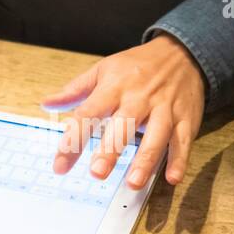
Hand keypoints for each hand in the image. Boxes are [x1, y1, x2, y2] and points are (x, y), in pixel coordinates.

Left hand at [42, 34, 205, 188]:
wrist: (181, 51)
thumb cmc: (137, 65)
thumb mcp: (103, 69)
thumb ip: (75, 90)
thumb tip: (46, 103)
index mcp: (114, 86)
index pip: (88, 114)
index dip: (73, 140)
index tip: (60, 166)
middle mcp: (139, 97)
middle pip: (124, 125)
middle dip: (111, 150)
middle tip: (97, 173)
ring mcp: (165, 108)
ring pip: (156, 135)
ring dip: (145, 160)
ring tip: (133, 182)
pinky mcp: (186, 118)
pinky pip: (183, 140)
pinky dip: (179, 159)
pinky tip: (172, 178)